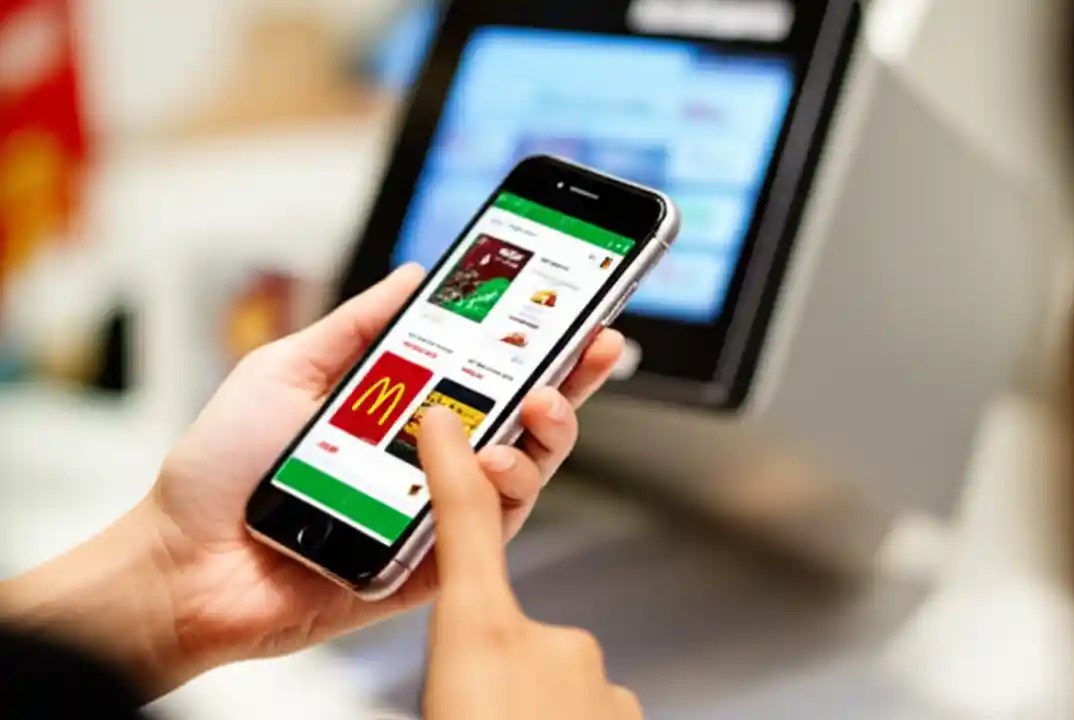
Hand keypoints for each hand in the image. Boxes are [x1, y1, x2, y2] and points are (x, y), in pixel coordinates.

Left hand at [0, 264, 623, 695]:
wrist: (183, 559)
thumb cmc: (222, 467)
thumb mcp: (286, 369)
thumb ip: (357, 325)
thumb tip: (415, 273)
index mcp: (406, 409)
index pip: (490, 369)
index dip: (540, 339)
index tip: (578, 302)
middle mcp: (433, 456)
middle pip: (526, 416)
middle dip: (572, 378)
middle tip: (594, 345)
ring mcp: (438, 509)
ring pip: (526, 470)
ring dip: (545, 432)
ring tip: (536, 403)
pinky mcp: (435, 562)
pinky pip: (490, 528)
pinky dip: (501, 492)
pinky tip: (489, 461)